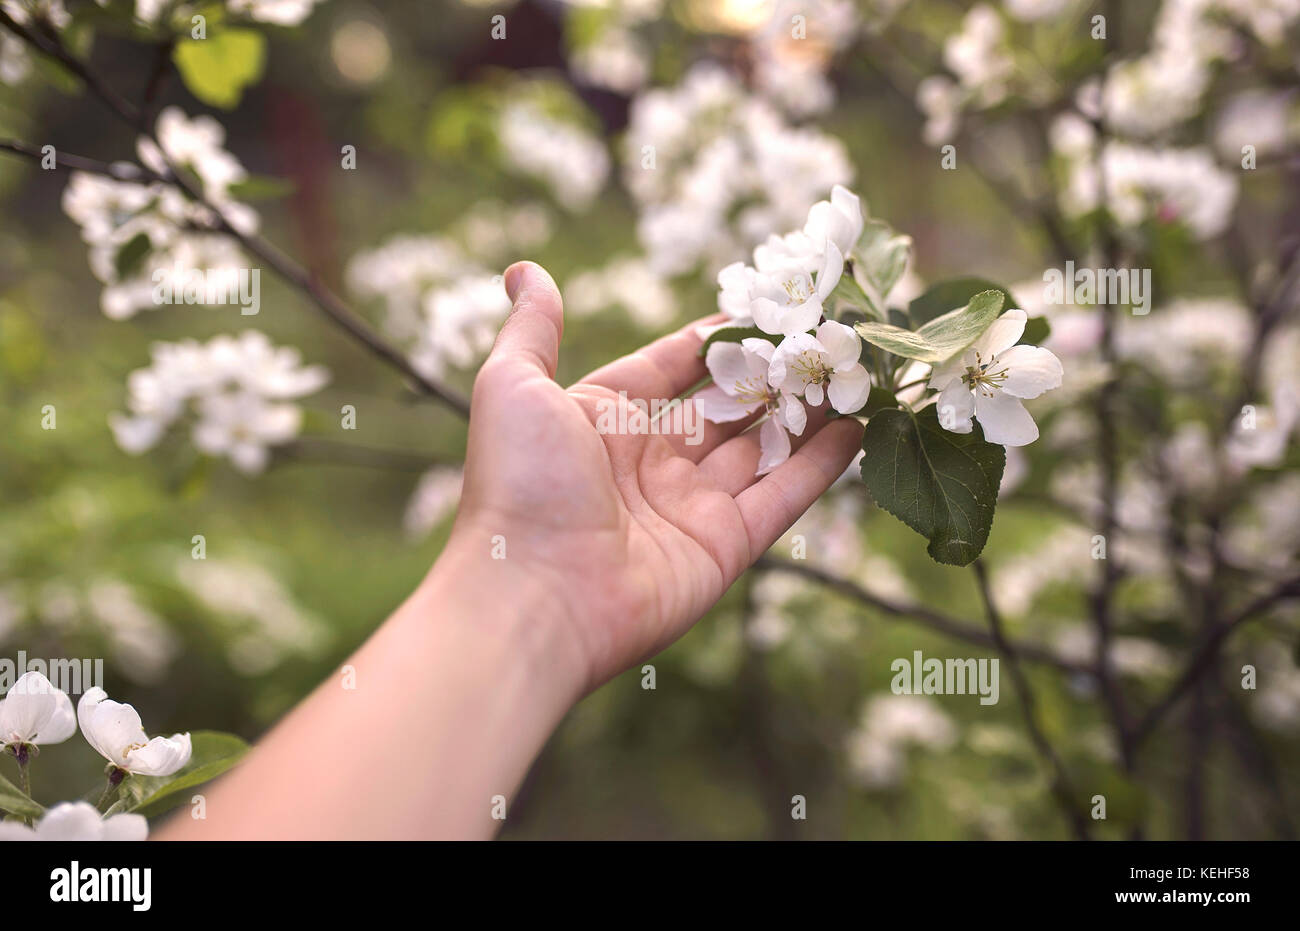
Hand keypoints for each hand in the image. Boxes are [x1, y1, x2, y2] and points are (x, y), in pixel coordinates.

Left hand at [441, 261, 863, 693]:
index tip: (765, 304)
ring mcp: (689, 506)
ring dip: (805, 411)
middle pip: (724, 407)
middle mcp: (649, 462)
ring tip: (854, 369)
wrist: (531, 596)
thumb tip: (524, 270)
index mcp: (604, 421)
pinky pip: (781, 498)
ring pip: (761, 448)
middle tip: (825, 334)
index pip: (671, 367)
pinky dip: (820, 466)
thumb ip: (534, 328)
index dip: (715, 338)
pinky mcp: (724, 548)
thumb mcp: (512, 385)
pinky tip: (857, 428)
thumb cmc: (519, 484)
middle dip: (772, 372)